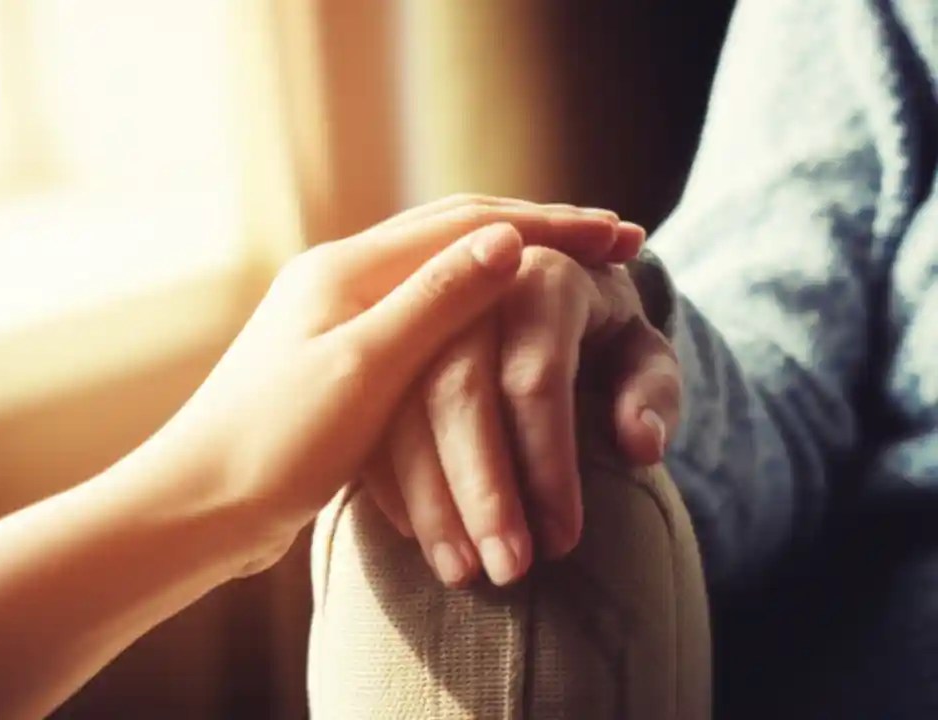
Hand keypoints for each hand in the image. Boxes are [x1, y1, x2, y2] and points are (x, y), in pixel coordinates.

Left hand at [156, 197, 633, 569]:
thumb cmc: (274, 443)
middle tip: (614, 244)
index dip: (551, 227)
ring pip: (440, 279)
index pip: (468, 226)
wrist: (197, 508)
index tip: (622, 236)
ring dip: (507, 274)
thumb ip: (435, 302)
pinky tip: (501, 330)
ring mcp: (336, 322)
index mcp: (347, 271)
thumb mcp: (363, 370)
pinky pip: (422, 325)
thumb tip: (509, 240)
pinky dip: (474, 321)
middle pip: (456, 237)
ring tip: (571, 275)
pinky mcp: (337, 366)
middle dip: (538, 237)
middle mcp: (341, 282)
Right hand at [365, 245, 680, 586]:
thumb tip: (639, 444)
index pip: (536, 375)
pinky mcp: (382, 347)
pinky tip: (416, 536)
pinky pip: (370, 414)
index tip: (562, 542)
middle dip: (479, 489)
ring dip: (429, 497)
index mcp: (543, 274)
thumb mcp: (645, 356)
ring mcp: (415, 314)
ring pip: (403, 405)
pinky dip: (390, 480)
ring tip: (460, 573)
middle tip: (506, 572)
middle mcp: (468, 282)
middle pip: (456, 388)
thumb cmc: (604, 337)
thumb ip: (652, 394)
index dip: (547, 463)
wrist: (544, 294)